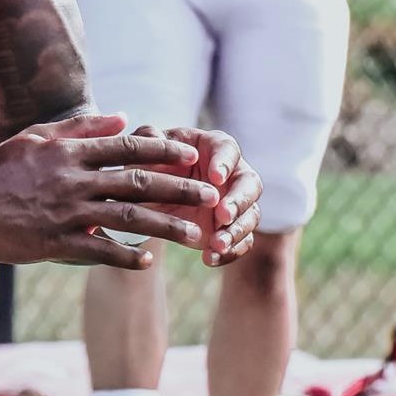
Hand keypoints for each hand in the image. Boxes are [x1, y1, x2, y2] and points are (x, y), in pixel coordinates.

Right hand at [0, 112, 222, 270]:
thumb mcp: (38, 137)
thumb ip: (82, 128)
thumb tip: (124, 118)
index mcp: (70, 152)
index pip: (127, 148)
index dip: (163, 151)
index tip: (192, 155)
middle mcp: (73, 180)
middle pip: (138, 182)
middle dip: (180, 189)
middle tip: (212, 196)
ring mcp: (66, 213)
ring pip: (128, 218)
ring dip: (166, 227)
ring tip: (195, 235)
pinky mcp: (55, 243)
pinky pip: (100, 251)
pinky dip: (126, 256)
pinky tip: (149, 262)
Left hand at [124, 126, 263, 266]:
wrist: (149, 196)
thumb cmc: (151, 162)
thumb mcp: (145, 149)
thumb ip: (147, 138)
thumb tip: (154, 137)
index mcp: (215, 147)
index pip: (229, 150)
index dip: (224, 163)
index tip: (215, 177)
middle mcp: (233, 174)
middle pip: (250, 185)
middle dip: (239, 201)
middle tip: (223, 215)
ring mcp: (235, 203)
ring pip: (250, 216)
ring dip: (236, 231)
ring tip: (217, 244)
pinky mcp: (230, 229)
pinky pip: (241, 242)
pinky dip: (229, 252)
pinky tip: (209, 259)